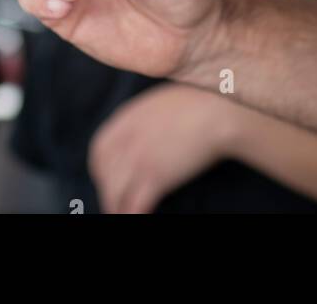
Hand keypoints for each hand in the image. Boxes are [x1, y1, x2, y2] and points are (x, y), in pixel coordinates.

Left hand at [88, 84, 233, 213]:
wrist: (216, 111)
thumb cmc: (198, 102)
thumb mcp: (160, 101)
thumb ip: (144, 118)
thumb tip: (142, 131)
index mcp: (127, 118)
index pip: (99, 149)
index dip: (100, 168)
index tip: (107, 178)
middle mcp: (127, 139)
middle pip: (104, 174)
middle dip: (108, 191)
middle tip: (116, 202)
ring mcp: (139, 158)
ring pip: (115, 194)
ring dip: (118, 208)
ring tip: (126, 215)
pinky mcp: (156, 177)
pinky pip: (135, 205)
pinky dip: (135, 214)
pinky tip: (144, 216)